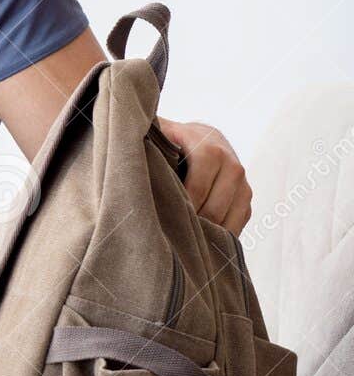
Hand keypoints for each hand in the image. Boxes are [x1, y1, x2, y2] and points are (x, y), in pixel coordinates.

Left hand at [160, 118, 251, 234]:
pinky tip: (203, 239)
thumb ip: (149, 146)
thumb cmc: (169, 140)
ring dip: (209, 230)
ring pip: (230, 215)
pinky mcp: (245, 196)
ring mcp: (242, 181)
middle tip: (174, 233)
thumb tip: (130, 165)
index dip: (185, 200)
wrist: (199, 137)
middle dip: (195, 221)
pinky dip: (223, 233)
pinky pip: (239, 220)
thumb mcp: (158, 136)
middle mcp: (231, 163)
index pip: (200, 181)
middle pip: (216, 205)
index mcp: (208, 146)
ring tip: (186, 239)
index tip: (168, 214)